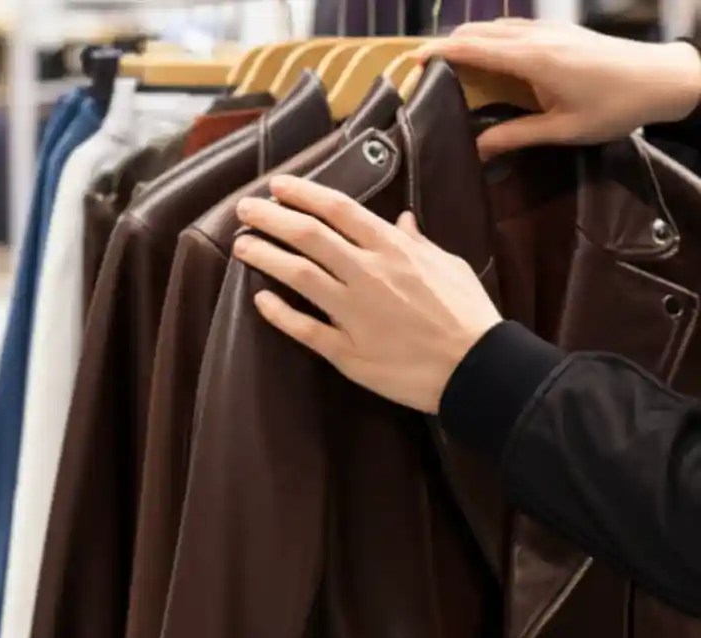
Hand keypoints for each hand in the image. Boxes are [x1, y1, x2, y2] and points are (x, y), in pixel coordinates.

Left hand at [233, 176, 502, 413]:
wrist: (479, 368)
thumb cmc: (468, 314)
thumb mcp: (450, 265)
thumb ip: (418, 242)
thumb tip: (402, 219)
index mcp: (394, 249)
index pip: (338, 209)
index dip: (303, 193)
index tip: (277, 186)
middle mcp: (368, 274)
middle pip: (309, 235)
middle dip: (272, 217)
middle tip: (245, 208)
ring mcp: (354, 312)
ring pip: (299, 275)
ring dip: (265, 256)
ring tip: (241, 244)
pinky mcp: (347, 351)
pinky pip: (304, 329)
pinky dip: (278, 313)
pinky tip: (259, 300)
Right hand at [419, 20, 700, 157]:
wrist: (663, 78)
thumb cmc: (616, 107)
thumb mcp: (563, 130)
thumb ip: (516, 136)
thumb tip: (478, 150)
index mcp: (533, 60)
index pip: (474, 49)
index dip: (440, 52)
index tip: (415, 61)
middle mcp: (538, 38)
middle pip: (480, 31)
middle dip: (450, 44)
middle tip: (429, 67)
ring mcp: (551, 31)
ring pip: (498, 26)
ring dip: (471, 38)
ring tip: (454, 59)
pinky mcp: (562, 32)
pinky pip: (516, 27)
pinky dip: (493, 36)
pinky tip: (493, 52)